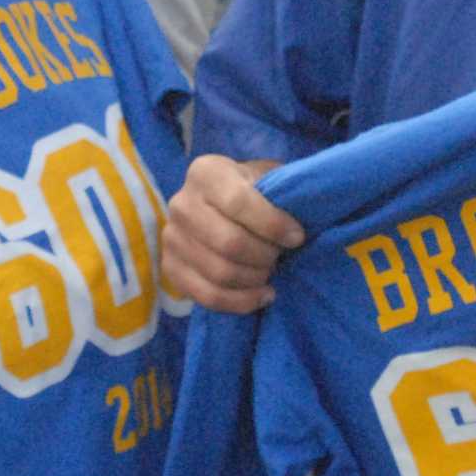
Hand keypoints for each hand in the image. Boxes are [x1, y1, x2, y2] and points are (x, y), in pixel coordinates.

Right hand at [163, 154, 304, 313]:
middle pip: (229, 243)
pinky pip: (207, 296)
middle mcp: (181, 203)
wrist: (221, 207)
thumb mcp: (268, 179)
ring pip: (219, 273)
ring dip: (255, 279)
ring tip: (271, 273)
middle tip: (280, 257)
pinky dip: (241, 302)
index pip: (239, 202)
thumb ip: (282, 191)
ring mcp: (171, 238)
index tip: (297, 237)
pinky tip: (262, 295)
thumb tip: (305, 212)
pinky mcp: (170, 268)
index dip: (273, 225)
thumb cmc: (254, 192)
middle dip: (265, 256)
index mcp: (205, 172)